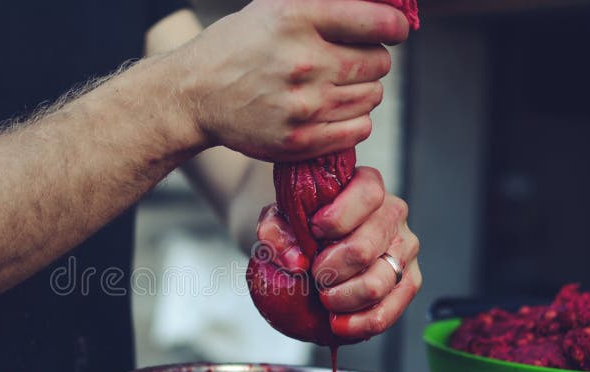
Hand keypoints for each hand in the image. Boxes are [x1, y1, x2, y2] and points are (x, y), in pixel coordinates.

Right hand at [175, 0, 408, 160]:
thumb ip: (324, 5)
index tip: (395, 31)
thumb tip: (381, 8)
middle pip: (379, 63)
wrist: (195, 95)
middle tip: (352, 62)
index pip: (376, 21)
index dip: (395, 27)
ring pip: (371, 97)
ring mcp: (303, 105)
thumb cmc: (237, 47)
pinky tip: (335, 112)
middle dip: (373, 60)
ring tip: (337, 88)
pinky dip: (355, 121)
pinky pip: (359, 130)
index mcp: (297, 18)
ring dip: (363, 91)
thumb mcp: (274, 7)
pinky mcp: (300, 140)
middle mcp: (303, 61)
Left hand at [256, 167, 421, 338]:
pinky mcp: (409, 281)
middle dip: (328, 271)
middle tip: (314, 275)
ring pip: (376, 284)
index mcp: (367, 187)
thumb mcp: (279, 219)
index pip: (367, 195)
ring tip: (324, 297)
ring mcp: (405, 249)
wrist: (314, 248)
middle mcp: (393, 214)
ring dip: (341, 298)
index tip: (313, 233)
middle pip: (363, 249)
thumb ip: (276, 231)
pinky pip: (390, 311)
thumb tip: (297, 262)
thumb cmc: (302, 227)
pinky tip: (339, 323)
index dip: (336, 220)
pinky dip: (360, 323)